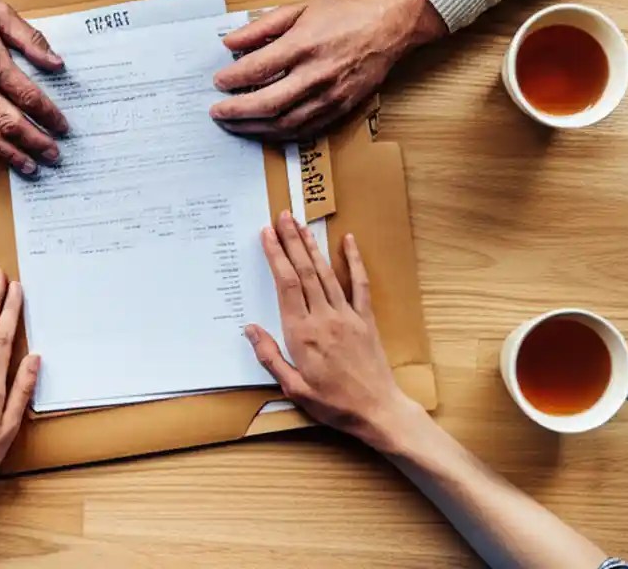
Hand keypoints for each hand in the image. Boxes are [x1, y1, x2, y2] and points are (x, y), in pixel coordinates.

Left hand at [211, 0, 446, 141]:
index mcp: (305, 44)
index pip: (257, 69)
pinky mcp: (341, 109)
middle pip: (267, 103)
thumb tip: (229, 43)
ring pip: (284, 123)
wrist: (390, 25)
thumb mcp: (298, 9)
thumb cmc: (344, 14)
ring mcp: (331, 95)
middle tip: (216, 112)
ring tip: (233, 124)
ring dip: (253, 128)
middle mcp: (318, 73)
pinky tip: (263, 129)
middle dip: (236, 111)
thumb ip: (260, 28)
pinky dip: (279, 134)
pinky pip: (305, 130)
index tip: (218, 82)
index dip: (232, 79)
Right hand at [243, 211, 415, 451]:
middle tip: (281, 216)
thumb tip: (250, 329)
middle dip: (291, 241)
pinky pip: (359, 284)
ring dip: (312, 245)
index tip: (266, 234)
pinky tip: (348, 241)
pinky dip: (353, 261)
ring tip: (300, 224)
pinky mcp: (365, 320)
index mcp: (302, 333)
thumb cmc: (333, 404)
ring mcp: (347, 316)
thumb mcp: (293, 388)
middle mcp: (324, 318)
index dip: (276, 256)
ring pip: (326, 273)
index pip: (286, 285)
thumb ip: (270, 357)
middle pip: (304, 271)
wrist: (377, 411)